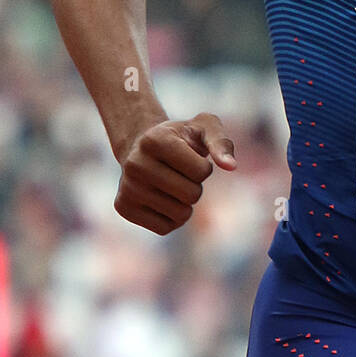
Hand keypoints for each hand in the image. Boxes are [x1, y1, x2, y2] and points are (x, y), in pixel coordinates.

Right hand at [114, 112, 235, 234]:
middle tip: (180, 174)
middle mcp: (135, 164)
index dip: (204, 168)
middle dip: (195, 186)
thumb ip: (221, 143)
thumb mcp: (204, 128)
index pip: (202, 171)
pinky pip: (165, 228)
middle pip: (192, 195)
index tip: (191, 158)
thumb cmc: (181, 138)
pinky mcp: (124, 208)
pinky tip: (161, 199)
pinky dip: (172, 218)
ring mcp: (127, 187)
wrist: (143, 147)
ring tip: (170, 185)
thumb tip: (231, 166)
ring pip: (181, 215)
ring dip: (185, 203)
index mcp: (154, 140)